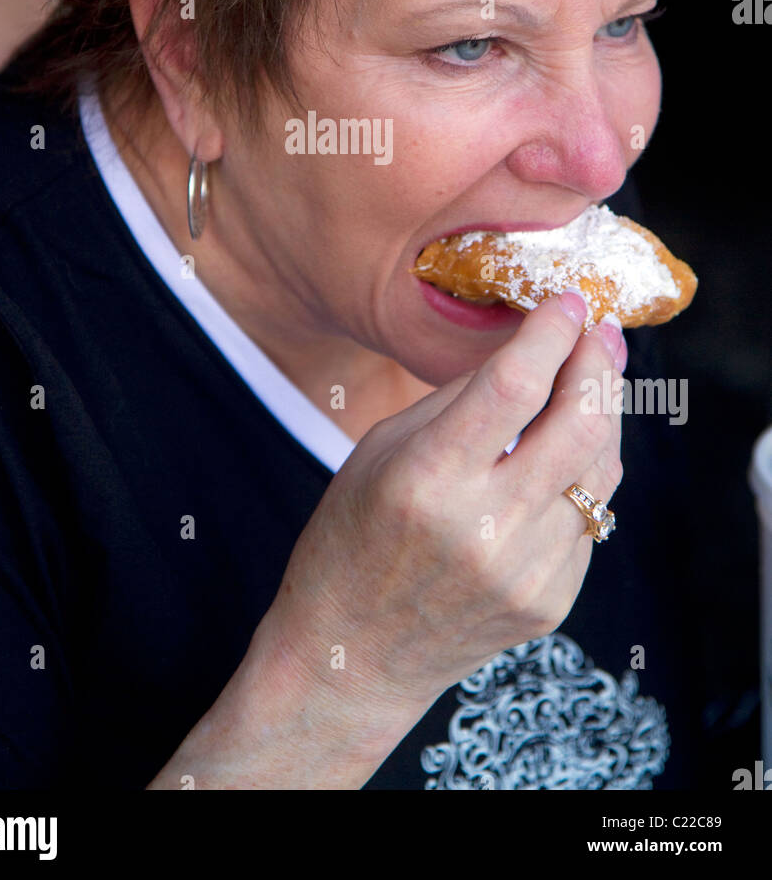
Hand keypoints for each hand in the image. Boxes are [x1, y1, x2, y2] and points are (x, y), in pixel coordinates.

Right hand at [262, 293, 624, 713]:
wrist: (352, 655)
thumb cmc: (353, 538)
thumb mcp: (381, 449)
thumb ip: (458, 398)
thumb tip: (529, 347)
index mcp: (428, 480)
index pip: (513, 386)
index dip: (550, 333)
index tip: (567, 300)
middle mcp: (485, 527)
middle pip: (579, 423)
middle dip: (599, 364)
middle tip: (602, 331)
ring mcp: (526, 571)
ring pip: (599, 469)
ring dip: (603, 413)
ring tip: (593, 380)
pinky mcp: (551, 601)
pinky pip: (589, 518)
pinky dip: (583, 474)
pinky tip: (564, 453)